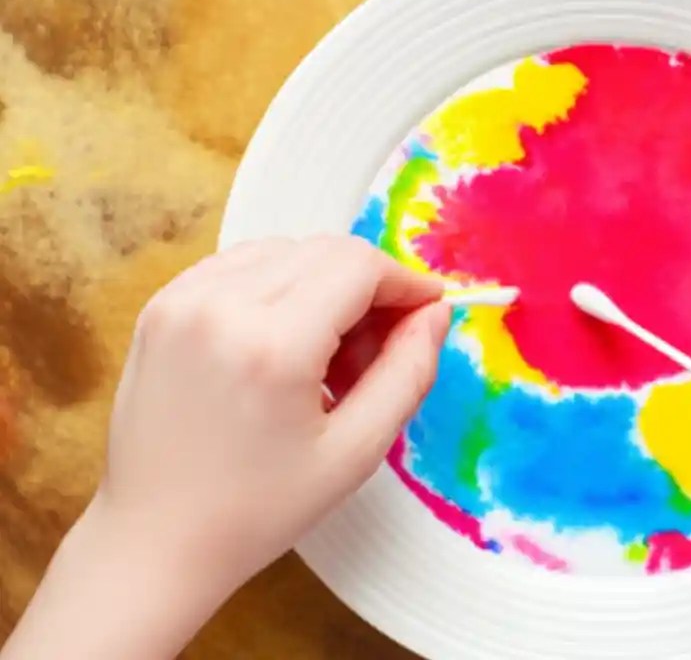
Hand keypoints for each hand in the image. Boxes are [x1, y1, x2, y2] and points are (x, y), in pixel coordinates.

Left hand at [2, 235, 449, 659]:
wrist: (155, 539)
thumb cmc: (261, 509)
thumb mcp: (356, 451)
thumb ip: (408, 373)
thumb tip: (435, 312)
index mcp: (272, 345)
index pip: (359, 266)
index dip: (405, 282)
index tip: (427, 314)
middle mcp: (220, 304)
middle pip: (325, 250)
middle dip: (368, 288)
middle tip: (376, 353)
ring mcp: (181, 300)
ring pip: (284, 250)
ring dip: (323, 285)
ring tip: (325, 356)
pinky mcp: (160, 306)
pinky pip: (239, 265)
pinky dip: (277, 288)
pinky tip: (283, 344)